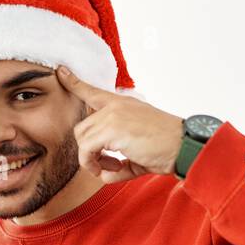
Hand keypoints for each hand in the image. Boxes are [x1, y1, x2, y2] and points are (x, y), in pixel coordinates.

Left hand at [58, 66, 184, 183]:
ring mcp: (113, 115)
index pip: (93, 91)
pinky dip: (93, 165)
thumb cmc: (166, 149)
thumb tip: (102, 173)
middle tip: (109, 164)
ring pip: (82, 141)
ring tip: (112, 167)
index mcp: (123, 104)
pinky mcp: (112, 129)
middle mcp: (115, 105)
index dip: (74, 82)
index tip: (60, 71)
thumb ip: (117, 159)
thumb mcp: (136, 151)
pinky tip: (112, 168)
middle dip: (88, 151)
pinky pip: (86, 151)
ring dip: (91, 160)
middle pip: (81, 128)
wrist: (184, 147)